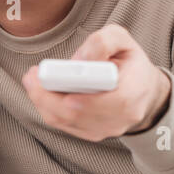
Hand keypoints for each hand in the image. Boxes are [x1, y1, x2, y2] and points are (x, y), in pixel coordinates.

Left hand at [22, 23, 170, 140]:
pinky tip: (39, 92)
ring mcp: (107, 129)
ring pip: (68, 122)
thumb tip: (79, 61)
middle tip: (32, 76)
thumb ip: (103, 42)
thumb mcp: (121, 39)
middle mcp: (122, 117)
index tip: (64, 91)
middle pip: (80, 115)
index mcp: (135, 91)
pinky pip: (64, 125)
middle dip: (50, 97)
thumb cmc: (128, 62)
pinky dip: (48, 109)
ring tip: (32, 81)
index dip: (88, 100)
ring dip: (44, 103)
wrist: (142, 89)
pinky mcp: (92, 133)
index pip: (113, 101)